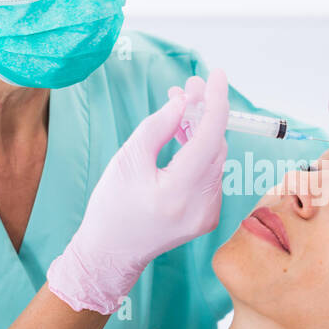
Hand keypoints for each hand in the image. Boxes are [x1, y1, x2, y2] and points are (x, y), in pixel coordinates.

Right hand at [47, 69, 230, 313]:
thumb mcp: (127, 160)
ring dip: (200, 132)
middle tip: (185, 89)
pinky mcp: (208, 216)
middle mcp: (201, 205)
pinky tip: (181, 141)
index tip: (217, 75)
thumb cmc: (112, 206)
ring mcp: (209, 214)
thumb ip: (158, 127)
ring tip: (178, 113)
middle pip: (215, 146)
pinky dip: (199, 154)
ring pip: (215, 159)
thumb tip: (186, 101)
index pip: (210, 137)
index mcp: (179, 192)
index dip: (215, 101)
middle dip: (203, 113)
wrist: (112, 253)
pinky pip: (211, 175)